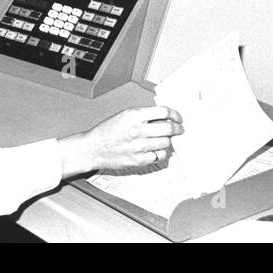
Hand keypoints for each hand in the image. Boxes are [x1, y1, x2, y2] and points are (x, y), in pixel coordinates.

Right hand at [59, 106, 183, 177]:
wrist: (93, 148)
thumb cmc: (107, 131)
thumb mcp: (124, 115)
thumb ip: (143, 115)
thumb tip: (163, 116)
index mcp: (134, 115)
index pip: (163, 112)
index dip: (174, 114)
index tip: (177, 117)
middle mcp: (138, 130)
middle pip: (169, 128)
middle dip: (177, 128)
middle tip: (179, 129)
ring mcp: (139, 146)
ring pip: (166, 143)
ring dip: (169, 141)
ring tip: (166, 139)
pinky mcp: (139, 160)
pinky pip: (159, 156)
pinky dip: (161, 153)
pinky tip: (157, 150)